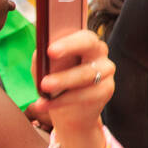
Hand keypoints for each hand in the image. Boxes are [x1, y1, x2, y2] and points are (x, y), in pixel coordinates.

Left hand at [27, 29, 112, 147]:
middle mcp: (99, 52)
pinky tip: (44, 104)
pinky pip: (86, 95)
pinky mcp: (106, 90)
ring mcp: (106, 71)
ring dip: (63, 81)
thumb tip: (40, 54)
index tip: (49, 50)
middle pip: (90, 47)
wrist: (70, 111)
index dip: (67, 42)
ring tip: (43, 88)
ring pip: (86, 74)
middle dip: (69, 52)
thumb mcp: (45, 67)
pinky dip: (61, 101)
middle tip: (47, 66)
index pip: (81, 36)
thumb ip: (43, 58)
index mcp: (85, 40)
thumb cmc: (56, 81)